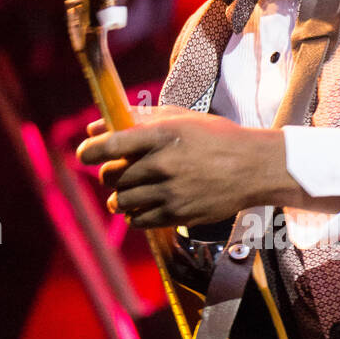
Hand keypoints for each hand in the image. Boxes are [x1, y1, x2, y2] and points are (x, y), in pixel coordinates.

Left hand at [76, 106, 300, 229]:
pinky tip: (144, 206)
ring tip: (129, 192)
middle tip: (120, 173)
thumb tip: (93, 129)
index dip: (89, 152)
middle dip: (110, 175)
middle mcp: (163, 164)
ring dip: (120, 197)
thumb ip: (135, 119)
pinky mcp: (178, 214)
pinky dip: (135, 215)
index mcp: (161, 135)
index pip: (109, 145)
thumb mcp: (179, 118)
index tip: (85, 154)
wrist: (254, 167)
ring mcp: (170, 192)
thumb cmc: (215, 137)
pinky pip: (139, 220)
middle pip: (112, 176)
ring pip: (122, 201)